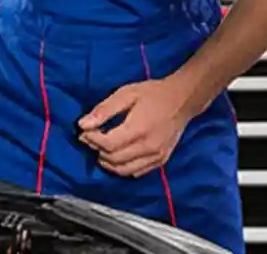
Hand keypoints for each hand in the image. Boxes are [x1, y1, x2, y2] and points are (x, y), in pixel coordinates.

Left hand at [77, 77, 195, 178]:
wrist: (183, 99)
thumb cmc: (154, 93)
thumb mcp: (126, 93)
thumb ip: (104, 110)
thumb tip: (83, 124)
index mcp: (138, 128)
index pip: (108, 144)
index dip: (92, 140)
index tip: (84, 132)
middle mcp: (148, 147)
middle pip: (113, 159)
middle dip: (97, 150)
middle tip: (91, 139)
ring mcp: (156, 156)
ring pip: (123, 170)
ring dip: (108, 162)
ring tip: (102, 149)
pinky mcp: (161, 160)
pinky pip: (136, 172)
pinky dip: (122, 168)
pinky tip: (118, 156)